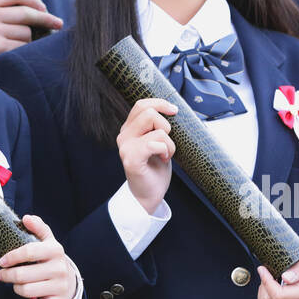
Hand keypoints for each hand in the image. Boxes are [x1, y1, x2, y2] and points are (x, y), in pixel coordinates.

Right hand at [0, 0, 62, 77]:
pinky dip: (24, 51)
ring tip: (14, 45)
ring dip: (28, 40)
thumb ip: (2, 7)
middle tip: (57, 23)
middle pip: (25, 12)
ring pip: (26, 32)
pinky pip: (23, 46)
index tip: (45, 7)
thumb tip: (39, 6)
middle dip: (45, 18)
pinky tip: (14, 54)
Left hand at [0, 214, 78, 298]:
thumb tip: (26, 218)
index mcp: (55, 250)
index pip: (28, 252)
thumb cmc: (50, 259)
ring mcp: (60, 286)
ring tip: (16, 284)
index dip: (11, 257)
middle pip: (23, 275)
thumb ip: (37, 227)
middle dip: (7, 275)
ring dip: (16, 288)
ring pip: (26, 291)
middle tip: (1, 275)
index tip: (0, 261)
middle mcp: (59, 268)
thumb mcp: (47, 241)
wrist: (69, 281)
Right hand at [117, 98, 176, 213]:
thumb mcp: (157, 141)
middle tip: (167, 142)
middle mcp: (124, 135)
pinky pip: (155, 143)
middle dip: (166, 125)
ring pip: (157, 129)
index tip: (174, 111)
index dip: (160, 103)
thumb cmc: (155, 168)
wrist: (148, 194)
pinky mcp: (131, 159)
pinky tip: (163, 159)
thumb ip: (156, 126)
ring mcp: (126, 147)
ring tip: (165, 154)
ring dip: (169, 143)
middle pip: (149, 112)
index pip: (141, 105)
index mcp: (129, 129)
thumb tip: (172, 109)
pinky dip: (166, 150)